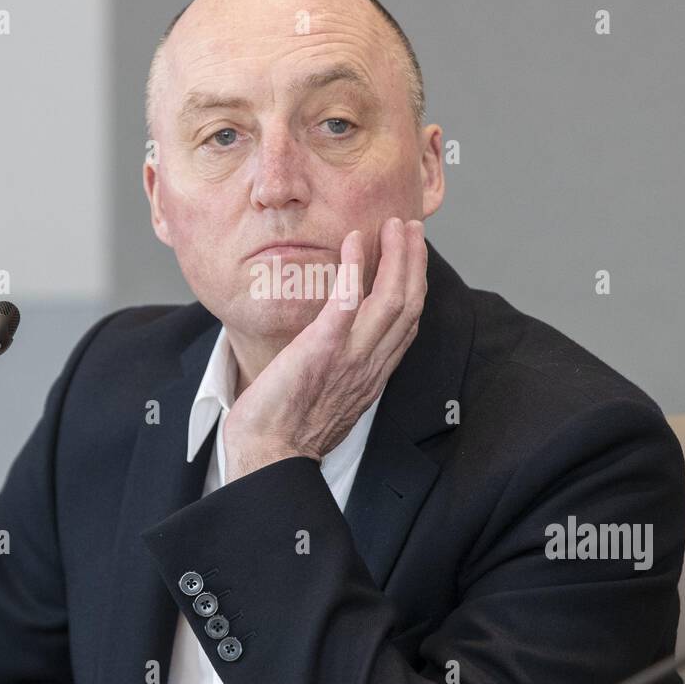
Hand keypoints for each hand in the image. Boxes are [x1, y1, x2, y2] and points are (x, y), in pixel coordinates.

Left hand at [222, 216, 427, 482]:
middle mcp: (370, 365)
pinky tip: (353, 240)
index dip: (415, 285)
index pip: (407, 324)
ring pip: (391, 299)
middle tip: (412, 228)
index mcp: (372, 375)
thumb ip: (340, 370)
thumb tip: (336, 350)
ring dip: (396, 257)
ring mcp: (349, 357)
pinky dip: (354, 268)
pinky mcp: (322, 350)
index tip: (413, 255)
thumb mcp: (328, 398)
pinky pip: (347, 302)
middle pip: (409, 305)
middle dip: (414, 262)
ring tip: (394, 226)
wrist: (269, 457)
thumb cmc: (287, 432)